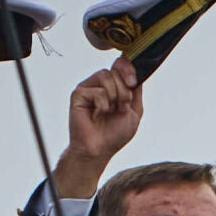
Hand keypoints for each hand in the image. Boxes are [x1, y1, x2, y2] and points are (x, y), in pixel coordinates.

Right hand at [54, 58, 142, 197]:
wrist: (99, 149)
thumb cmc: (115, 134)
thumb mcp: (135, 112)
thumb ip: (137, 92)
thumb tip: (137, 72)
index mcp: (114, 86)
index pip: (121, 66)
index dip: (128, 68)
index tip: (133, 82)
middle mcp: (100, 84)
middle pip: (116, 71)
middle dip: (124, 91)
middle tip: (121, 107)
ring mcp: (89, 87)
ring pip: (106, 76)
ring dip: (115, 96)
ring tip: (110, 111)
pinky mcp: (78, 94)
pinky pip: (96, 90)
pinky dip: (103, 105)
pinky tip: (97, 115)